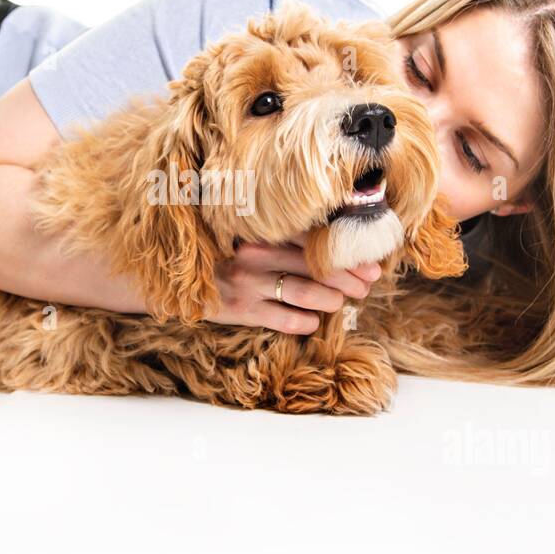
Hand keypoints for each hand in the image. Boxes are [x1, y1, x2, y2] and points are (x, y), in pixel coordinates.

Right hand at [206, 233, 381, 334]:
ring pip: (305, 292)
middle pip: (316, 266)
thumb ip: (286, 240)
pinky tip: (313, 321)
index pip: (316, 240)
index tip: (370, 266)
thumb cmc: (228, 258)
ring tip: (340, 303)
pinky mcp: (241, 310)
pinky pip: (286, 319)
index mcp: (264, 231)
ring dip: (331, 300)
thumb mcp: (252, 240)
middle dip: (348, 279)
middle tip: (365, 288)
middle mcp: (257, 253)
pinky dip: (307, 322)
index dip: (347, 255)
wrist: (184, 281)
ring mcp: (248, 282)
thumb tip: (337, 250)